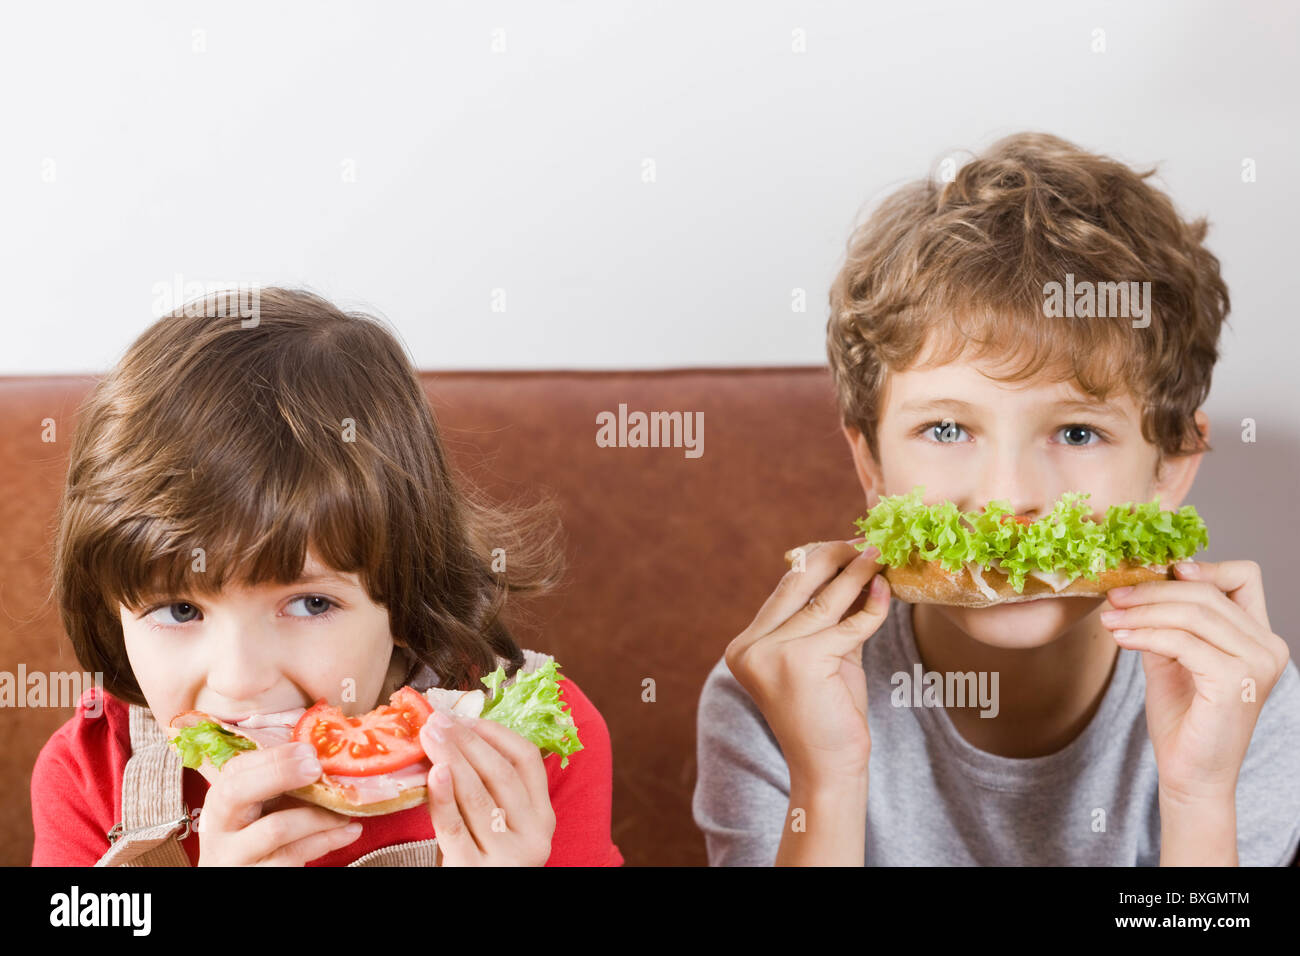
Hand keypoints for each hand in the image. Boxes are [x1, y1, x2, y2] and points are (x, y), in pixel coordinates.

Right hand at [195, 742, 362, 865]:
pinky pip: (294, 855)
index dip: (274, 757)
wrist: (250, 872)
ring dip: (318, 816)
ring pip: (276, 828)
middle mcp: (220, 825)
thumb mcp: (264, 807)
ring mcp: (234, 854)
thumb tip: (325, 755)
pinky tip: (349, 831)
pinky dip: (327, 840)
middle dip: (280, 774)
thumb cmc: (262, 835)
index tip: (308, 750)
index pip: (237, 769)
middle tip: (317, 768)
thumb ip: (284, 783)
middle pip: (237, 792)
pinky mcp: (258, 874)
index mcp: (221, 797)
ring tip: (345, 811)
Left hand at [420, 709, 555, 865]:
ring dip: (452, 759)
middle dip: (468, 742)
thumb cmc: (480, 859)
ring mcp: (508, 856)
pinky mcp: (476, 872)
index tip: (467, 718)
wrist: (477, 901)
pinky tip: (434, 773)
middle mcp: (534, 835)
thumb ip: (490, 790)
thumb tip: (457, 734)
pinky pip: (456, 828)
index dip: (497, 735)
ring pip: (479, 796)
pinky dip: (443, 798)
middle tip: (439, 720)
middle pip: (501, 774)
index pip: (528, 761)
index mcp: (542, 817)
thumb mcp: (498, 826)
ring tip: (429, 736)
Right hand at [725, 539, 890, 788]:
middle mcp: (749, 647)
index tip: (850, 545)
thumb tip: (854, 565)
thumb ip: (830, 616)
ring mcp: (770, 654)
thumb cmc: (829, 714)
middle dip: (835, 557)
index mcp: (745, 644)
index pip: (785, 589)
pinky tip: (885, 591)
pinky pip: (847, 625)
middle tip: (867, 543)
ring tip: (880, 556)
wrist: (829, 769)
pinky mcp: (800, 662)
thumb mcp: (824, 656)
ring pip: (824, 601)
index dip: (819, 561)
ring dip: (857, 573)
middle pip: (797, 584)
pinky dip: (871, 607)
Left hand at [1101, 560, 1289, 803]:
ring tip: (1109, 617)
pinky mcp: (1235, 682)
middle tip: (1113, 596)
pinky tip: (1119, 637)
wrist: (1190, 773)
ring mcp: (1256, 664)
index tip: (1160, 570)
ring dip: (1142, 611)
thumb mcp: (1172, 657)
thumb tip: (1137, 586)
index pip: (1244, 577)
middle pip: (1206, 593)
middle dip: (1152, 591)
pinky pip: (1182, 642)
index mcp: (1258, 636)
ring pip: (1192, 614)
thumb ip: (1167, 622)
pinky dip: (1145, 634)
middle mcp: (1267, 646)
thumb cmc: (1183, 717)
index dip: (1203, 566)